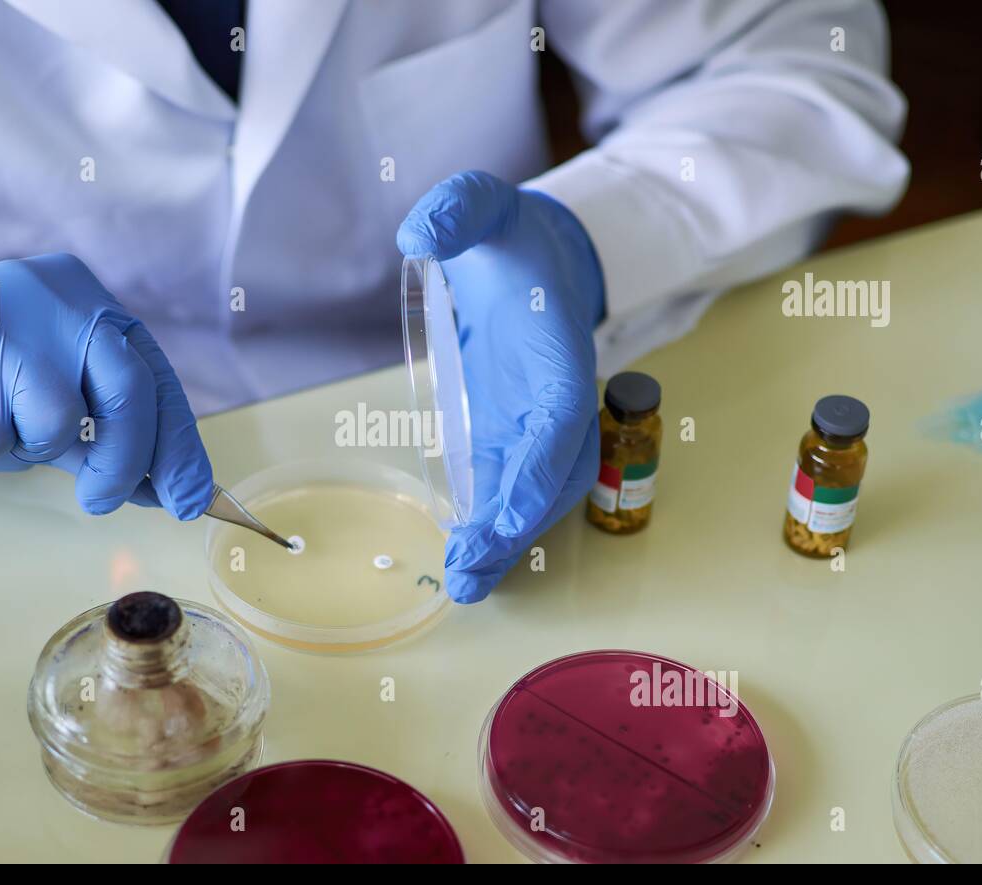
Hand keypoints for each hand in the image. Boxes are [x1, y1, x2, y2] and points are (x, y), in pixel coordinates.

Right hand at [0, 253, 213, 517]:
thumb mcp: (50, 409)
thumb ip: (109, 439)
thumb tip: (176, 488)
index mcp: (83, 299)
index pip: (153, 374)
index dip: (176, 443)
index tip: (190, 500)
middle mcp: (48, 294)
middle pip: (126, 387)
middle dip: (126, 459)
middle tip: (102, 500)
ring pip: (57, 419)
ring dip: (26, 449)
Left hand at [397, 171, 604, 602]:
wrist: (534, 256)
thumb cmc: (512, 236)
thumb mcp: (486, 205)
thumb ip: (460, 208)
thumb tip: (420, 231)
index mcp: (559, 351)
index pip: (560, 420)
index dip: (537, 469)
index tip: (508, 515)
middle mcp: (555, 398)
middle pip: (551, 475)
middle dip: (516, 527)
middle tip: (470, 572)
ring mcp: (532, 422)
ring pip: (530, 494)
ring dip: (503, 541)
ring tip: (465, 582)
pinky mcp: (508, 432)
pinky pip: (505, 487)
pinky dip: (490, 525)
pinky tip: (463, 558)